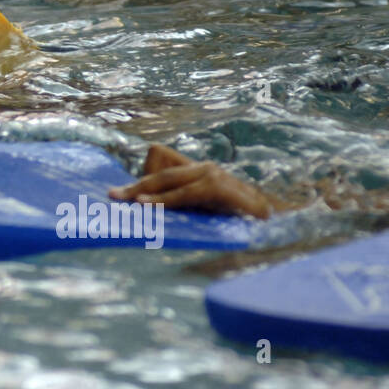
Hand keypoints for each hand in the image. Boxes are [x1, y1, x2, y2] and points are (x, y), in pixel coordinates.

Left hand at [108, 143, 277, 218]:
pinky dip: (166, 201)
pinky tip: (149, 207)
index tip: (119, 192)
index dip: (140, 178)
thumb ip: (181, 206)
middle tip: (110, 196)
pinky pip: (186, 193)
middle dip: (134, 186)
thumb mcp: (203, 211)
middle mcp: (203, 168)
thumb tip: (145, 211)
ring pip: (170, 181)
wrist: (277, 226)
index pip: (160, 162)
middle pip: (160, 173)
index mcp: (196, 171)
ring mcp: (213, 174)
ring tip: (127, 202)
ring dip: (146, 192)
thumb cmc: (238, 222)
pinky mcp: (220, 187)